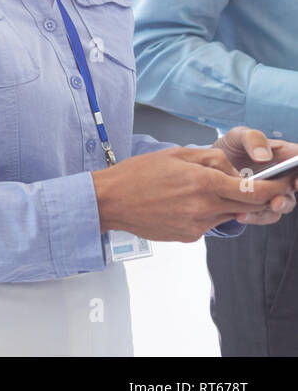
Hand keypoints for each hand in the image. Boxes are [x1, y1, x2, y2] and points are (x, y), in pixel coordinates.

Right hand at [92, 145, 297, 241]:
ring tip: (200, 191)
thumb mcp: (176, 154)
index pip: (254, 191)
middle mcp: (204, 207)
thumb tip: (232, 170)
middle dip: (256, 197)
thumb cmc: (137, 174)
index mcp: (203, 183)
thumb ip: (210, 159)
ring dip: (226, 204)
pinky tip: (185, 203)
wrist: (111, 201)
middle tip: (247, 186)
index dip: (275, 189)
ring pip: (229, 215)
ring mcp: (197, 225)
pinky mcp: (189, 236)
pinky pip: (210, 224)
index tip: (283, 183)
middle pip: (248, 207)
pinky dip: (207, 213)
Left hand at [213, 127, 297, 224]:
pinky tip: (240, 215)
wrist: (213, 165)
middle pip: (295, 188)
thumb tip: (264, 157)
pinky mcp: (261, 205)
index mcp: (286, 155)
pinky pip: (265, 215)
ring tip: (255, 208)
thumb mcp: (238, 136)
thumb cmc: (232, 147)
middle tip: (275, 201)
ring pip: (282, 205)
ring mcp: (274, 192)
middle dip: (286, 197)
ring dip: (271, 209)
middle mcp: (285, 175)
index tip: (296, 182)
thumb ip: (253, 139)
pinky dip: (254, 217)